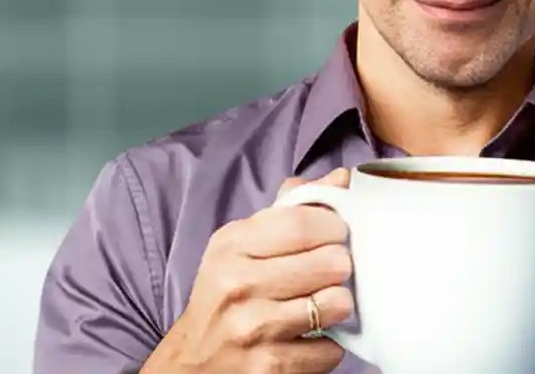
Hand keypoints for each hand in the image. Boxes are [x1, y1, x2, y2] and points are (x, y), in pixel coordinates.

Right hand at [141, 169, 352, 373]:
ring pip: (335, 304)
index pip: (304, 222)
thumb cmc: (225, 295)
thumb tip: (341, 179)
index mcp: (232, 244)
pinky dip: (328, 346)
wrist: (193, 361)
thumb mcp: (242, 245)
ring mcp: (252, 327)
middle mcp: (238, 283)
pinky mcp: (268, 367)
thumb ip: (290, 210)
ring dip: (338, 306)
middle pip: (329, 262)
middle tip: (332, 273)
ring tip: (322, 304)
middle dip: (341, 267)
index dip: (335, 226)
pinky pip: (330, 349)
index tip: (337, 235)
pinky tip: (310, 338)